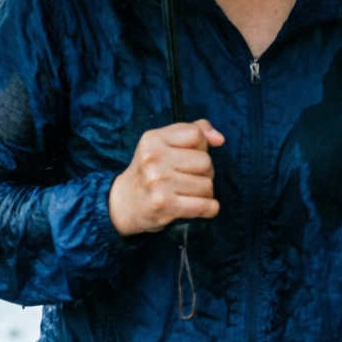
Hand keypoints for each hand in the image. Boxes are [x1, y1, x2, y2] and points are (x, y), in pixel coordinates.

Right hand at [108, 120, 223, 235]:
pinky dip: (208, 209)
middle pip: (205, 161)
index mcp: (153, 139)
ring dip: (203, 193)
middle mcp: (153, 159)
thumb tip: (219, 138)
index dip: (200, 147)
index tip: (188, 156)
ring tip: (185, 193)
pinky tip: (194, 207)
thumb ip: (193, 132)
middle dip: (203, 172)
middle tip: (184, 178)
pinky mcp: (165, 205)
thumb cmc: (149, 172)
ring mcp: (158, 182)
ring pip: (207, 185)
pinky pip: (207, 206)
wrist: (123, 203)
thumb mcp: (163, 144)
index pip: (196, 135)